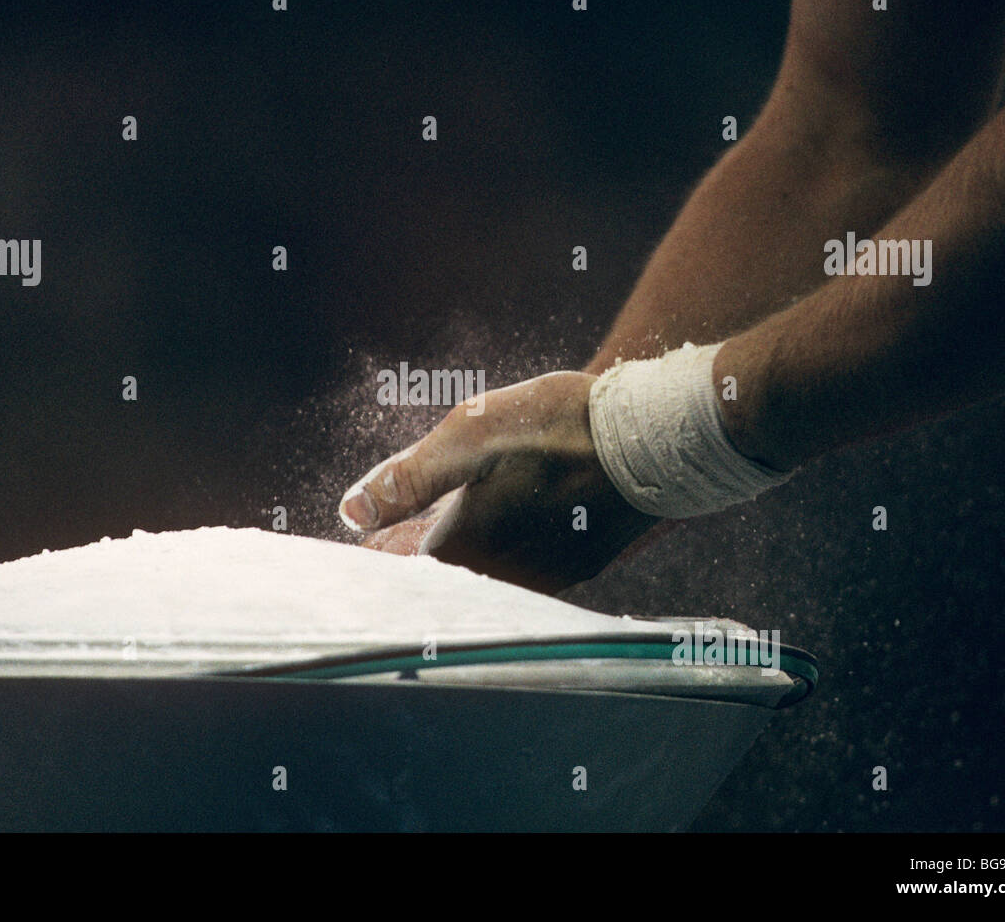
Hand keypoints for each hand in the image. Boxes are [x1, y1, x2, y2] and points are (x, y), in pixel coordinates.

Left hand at [338, 371, 662, 593]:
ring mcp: (543, 577)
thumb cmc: (560, 427)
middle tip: (385, 539)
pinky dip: (495, 551)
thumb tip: (349, 513)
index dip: (377, 549)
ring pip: (478, 572)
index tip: (359, 544)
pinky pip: (517, 569)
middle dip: (410, 552)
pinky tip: (495, 527)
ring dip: (454, 552)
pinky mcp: (576, 568)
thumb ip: (407, 478)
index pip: (399, 564)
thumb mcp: (470, 435)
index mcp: (465, 547)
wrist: (655, 438)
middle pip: (438, 574)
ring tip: (431, 530)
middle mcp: (501, 576)